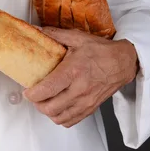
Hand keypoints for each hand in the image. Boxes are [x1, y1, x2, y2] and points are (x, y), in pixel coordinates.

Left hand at [23, 26, 138, 127]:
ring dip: (47, 112)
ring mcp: (85, 102)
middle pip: (50, 108)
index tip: (26, 91)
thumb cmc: (100, 50)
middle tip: (34, 95)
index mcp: (73, 71)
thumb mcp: (77, 37)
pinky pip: (70, 121)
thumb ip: (54, 34)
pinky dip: (59, 117)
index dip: (32, 94)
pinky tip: (57, 107)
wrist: (123, 63)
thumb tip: (35, 29)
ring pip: (58, 118)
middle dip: (36, 104)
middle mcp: (79, 89)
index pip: (47, 90)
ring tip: (44, 101)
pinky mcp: (90, 108)